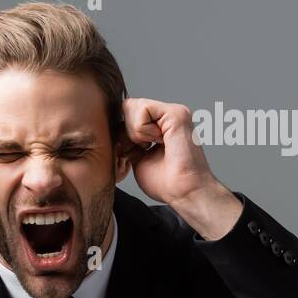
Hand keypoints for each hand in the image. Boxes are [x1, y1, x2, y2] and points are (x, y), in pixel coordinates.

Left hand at [120, 97, 242, 238]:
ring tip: (153, 146)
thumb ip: (129, 141)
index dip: (123, 133)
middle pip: (128, 107)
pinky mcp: (176, 113)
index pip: (129, 114)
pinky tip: (160, 142)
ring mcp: (174, 112)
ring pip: (132, 106)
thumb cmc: (167, 182)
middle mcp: (168, 115)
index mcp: (162, 125)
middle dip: (127, 132)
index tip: (136, 152)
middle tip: (144, 149)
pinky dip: (142, 131)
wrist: (184, 192)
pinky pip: (142, 109)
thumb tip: (114, 130)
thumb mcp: (138, 158)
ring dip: (136, 132)